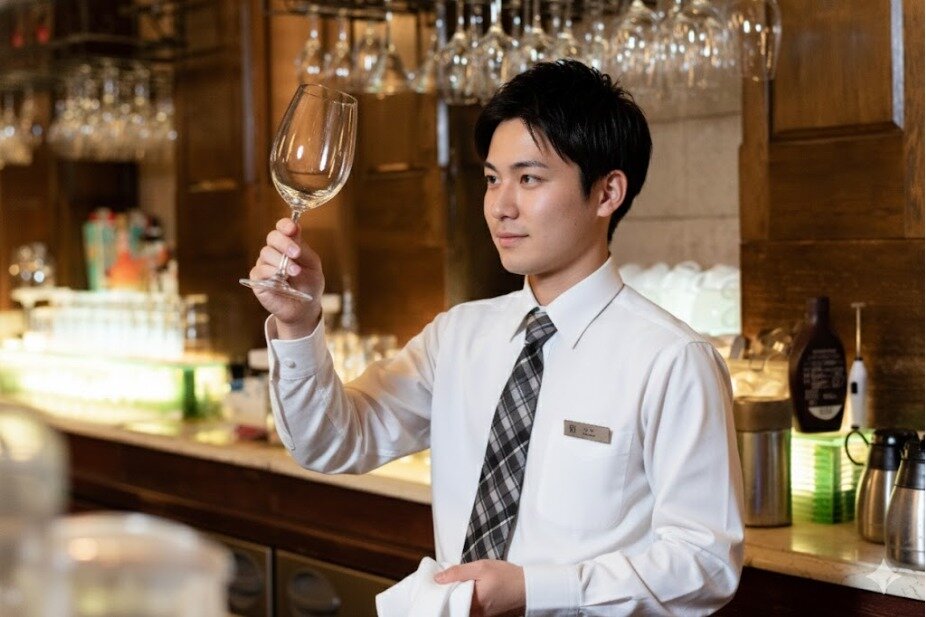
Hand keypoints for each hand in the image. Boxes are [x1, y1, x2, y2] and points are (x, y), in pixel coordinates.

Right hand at [248, 217, 324, 337]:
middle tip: (295, 253)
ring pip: (266, 253)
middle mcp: (275, 251)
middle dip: (284, 242)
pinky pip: (260, 270)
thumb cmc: (309, 283)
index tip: (292, 228)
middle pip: (272, 237)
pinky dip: (271, 272)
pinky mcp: (258, 279)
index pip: (282, 228)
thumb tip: (295, 230)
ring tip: (295, 272)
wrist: (305, 307)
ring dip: (281, 261)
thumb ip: (303, 249)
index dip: (285, 225)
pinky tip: (282, 279)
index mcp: (289, 244)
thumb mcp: (312, 265)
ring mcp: (265, 264)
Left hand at [434, 560, 525, 616]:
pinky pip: (471, 609)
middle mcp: (477, 613)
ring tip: (458, 586)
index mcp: (474, 603)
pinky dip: (467, 601)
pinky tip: (468, 591)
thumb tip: (438, 578)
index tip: (438, 585)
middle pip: (455, 607)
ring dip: (458, 598)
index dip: (442, 594)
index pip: (449, 603)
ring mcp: (483, 615)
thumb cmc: (506, 576)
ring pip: (463, 609)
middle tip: (446, 584)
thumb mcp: (481, 567)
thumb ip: (458, 572)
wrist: (527, 585)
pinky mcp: (487, 614)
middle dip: (449, 597)